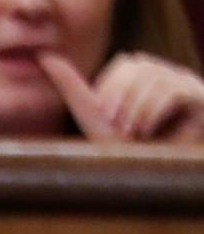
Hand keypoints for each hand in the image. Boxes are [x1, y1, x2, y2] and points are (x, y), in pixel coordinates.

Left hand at [39, 51, 203, 144]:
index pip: (126, 62)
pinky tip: (149, 131)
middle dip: (121, 98)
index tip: (104, 116)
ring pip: (157, 78)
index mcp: (142, 76)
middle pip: (141, 65)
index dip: (111, 87)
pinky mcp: (200, 97)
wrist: (151, 178)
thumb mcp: (93, 116)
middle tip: (115, 126)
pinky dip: (155, 113)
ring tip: (132, 132)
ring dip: (136, 109)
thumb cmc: (124, 150)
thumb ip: (72, 87)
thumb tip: (45, 56)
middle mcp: (166, 74)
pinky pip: (176, 91)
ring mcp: (186, 83)